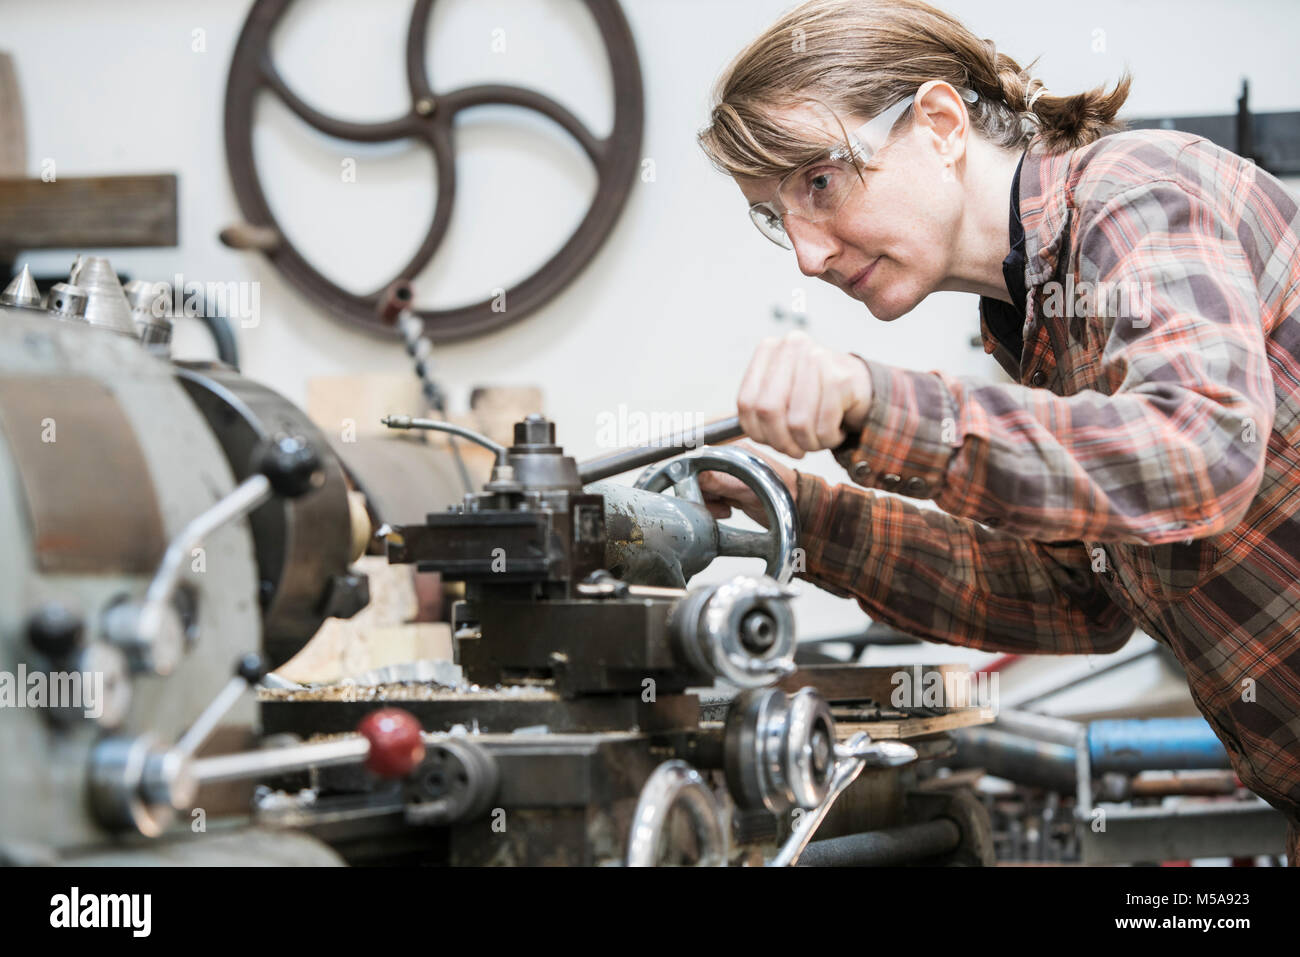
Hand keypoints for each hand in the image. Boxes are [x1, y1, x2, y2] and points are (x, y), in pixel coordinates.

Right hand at [697, 442, 797, 527]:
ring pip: (701, 490)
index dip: (692, 479)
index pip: (696, 461)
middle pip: (696, 477)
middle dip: (702, 495)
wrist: (795, 508)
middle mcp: (725, 461)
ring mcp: (727, 476)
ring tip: (725, 508)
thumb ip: (716, 479)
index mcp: (729, 451)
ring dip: (709, 504)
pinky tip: (727, 510)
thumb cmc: (778, 492)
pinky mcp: (728, 490)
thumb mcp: (744, 487)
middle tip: (717, 503)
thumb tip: (688, 472)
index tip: (698, 494)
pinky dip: (714, 508)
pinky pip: (710, 499)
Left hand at [736, 331, 871, 458]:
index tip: (770, 440)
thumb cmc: (815, 394)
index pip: (746, 403)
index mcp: (769, 349)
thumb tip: (731, 434)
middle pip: (768, 411)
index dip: (757, 432)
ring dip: (809, 443)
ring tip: (817, 438)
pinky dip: (829, 439)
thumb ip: (755, 409)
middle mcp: (792, 346)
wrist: (859, 386)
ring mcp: (818, 359)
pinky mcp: (841, 378)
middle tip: (795, 447)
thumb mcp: (779, 395)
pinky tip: (835, 431)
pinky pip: (824, 427)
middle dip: (782, 441)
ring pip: (797, 423)